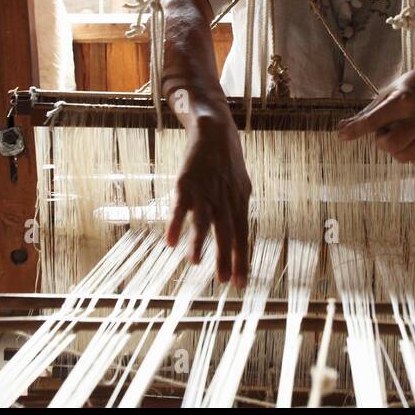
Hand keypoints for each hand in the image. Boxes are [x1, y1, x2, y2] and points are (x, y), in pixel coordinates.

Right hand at [166, 112, 251, 286]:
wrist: (214, 131)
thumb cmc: (228, 161)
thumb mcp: (241, 185)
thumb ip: (239, 209)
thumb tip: (240, 235)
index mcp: (239, 202)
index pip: (242, 236)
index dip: (241, 260)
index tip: (240, 283)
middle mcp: (224, 199)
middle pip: (226, 233)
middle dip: (225, 258)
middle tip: (224, 281)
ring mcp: (205, 192)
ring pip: (203, 222)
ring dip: (199, 243)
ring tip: (194, 263)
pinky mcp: (186, 184)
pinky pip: (180, 208)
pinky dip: (175, 224)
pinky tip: (171, 241)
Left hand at [336, 61, 414, 166]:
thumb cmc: (410, 87)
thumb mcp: (386, 93)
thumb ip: (366, 114)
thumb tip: (341, 130)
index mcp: (403, 101)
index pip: (374, 121)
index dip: (356, 130)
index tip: (342, 136)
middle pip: (391, 145)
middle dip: (382, 141)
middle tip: (385, 129)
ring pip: (405, 156)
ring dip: (396, 149)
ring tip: (399, 133)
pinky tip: (411, 145)